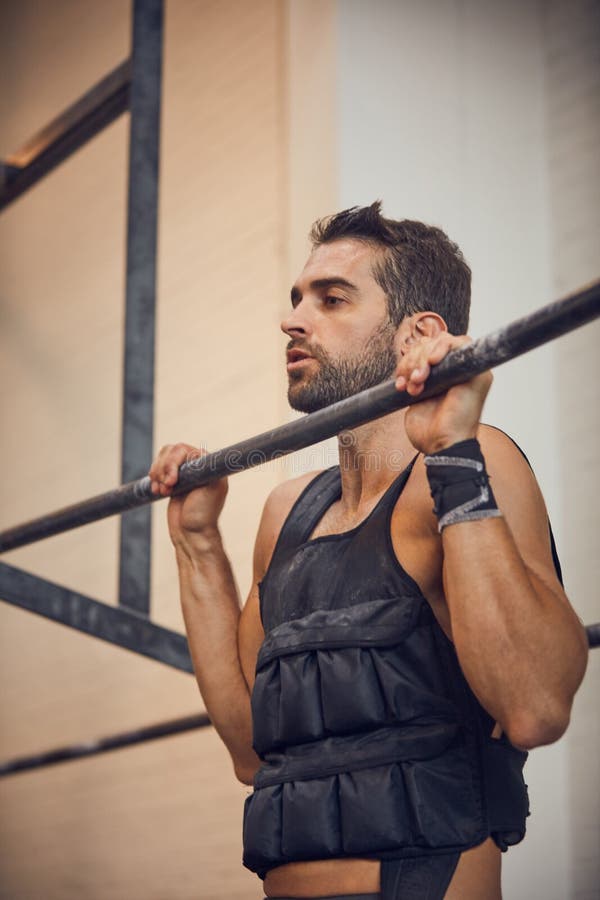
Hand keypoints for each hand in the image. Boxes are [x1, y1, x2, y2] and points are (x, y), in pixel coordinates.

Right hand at [149, 443, 227, 544]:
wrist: (191, 534)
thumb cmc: (203, 514)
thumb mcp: (212, 488)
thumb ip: (207, 467)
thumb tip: (200, 451)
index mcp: (208, 464)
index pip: (184, 449)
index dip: (173, 462)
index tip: (171, 482)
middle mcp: (197, 465)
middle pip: (171, 451)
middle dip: (164, 470)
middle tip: (167, 488)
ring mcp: (183, 473)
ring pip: (163, 458)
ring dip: (158, 474)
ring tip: (164, 491)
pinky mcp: (172, 480)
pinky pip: (158, 469)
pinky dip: (154, 478)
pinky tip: (158, 491)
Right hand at [394, 331, 491, 454]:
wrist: (442, 443)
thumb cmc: (461, 419)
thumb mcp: (475, 384)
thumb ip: (470, 359)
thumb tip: (461, 341)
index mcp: (464, 365)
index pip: (448, 341)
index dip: (437, 347)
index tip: (432, 361)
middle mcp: (448, 368)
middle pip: (428, 345)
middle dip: (420, 360)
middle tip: (420, 380)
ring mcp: (431, 377)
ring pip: (414, 355)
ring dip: (410, 369)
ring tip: (413, 389)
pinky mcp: (416, 386)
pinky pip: (404, 369)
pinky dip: (401, 376)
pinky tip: (404, 389)